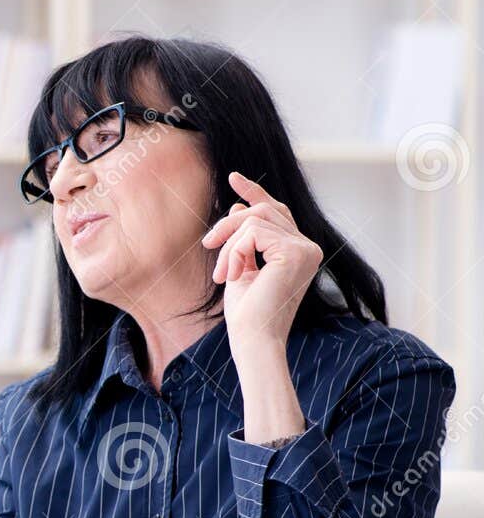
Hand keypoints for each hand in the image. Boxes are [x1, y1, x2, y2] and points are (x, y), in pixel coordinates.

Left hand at [201, 170, 322, 351]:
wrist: (254, 339)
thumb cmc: (247, 313)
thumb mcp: (241, 266)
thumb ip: (244, 238)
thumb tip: (239, 207)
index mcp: (299, 251)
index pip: (277, 211)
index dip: (255, 192)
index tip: (233, 178)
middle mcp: (309, 247)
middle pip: (262, 210)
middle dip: (229, 224)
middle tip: (207, 244)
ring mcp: (306, 248)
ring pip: (254, 218)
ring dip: (229, 244)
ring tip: (223, 273)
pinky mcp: (295, 252)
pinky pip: (252, 232)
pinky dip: (235, 251)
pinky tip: (233, 275)